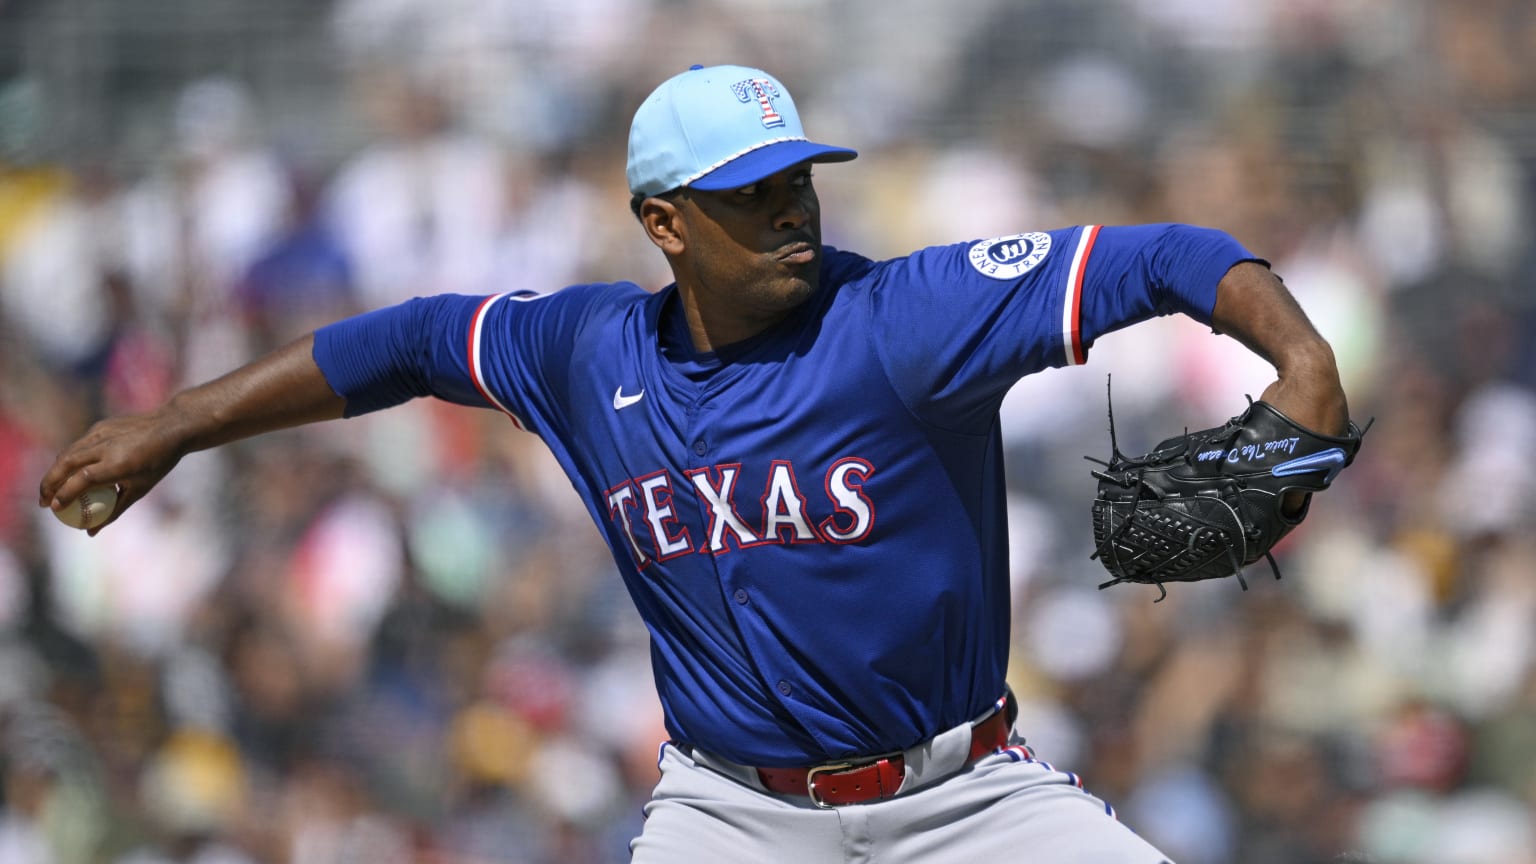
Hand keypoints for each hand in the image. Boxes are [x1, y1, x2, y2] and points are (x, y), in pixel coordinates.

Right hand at [38, 404, 193, 534]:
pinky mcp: (100, 426)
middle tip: (44, 502)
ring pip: (68, 453)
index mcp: (119, 463)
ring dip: (54, 472)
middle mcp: (107, 446)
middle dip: (48, 484)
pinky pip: (79, 445)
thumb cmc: (158, 463)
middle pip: (66, 464)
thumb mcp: (139, 490)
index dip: (65, 494)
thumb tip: (91, 532)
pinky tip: (67, 473)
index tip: (55, 509)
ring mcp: (102, 433)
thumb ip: (114, 510)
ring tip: (50, 490)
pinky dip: (69, 460)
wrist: (171, 426)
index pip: (82, 479)